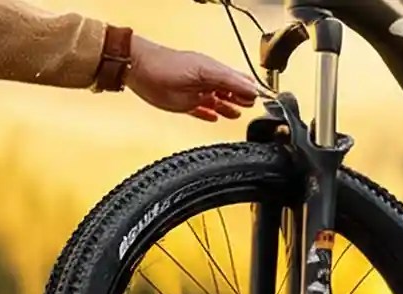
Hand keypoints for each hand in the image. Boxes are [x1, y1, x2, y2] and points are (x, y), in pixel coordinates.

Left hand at [125, 36, 261, 121]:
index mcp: (215, 71)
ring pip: (218, 102)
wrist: (138, 69)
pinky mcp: (184, 103)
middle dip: (242, 99)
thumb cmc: (168, 66)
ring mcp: (196, 93)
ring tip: (237, 114)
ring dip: (228, 108)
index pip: (240, 81)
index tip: (263, 99)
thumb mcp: (205, 72)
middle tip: (252, 106)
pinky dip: (210, 114)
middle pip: (231, 92)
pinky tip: (215, 118)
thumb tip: (252, 89)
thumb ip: (229, 82)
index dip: (251, 90)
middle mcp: (207, 82)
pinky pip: (201, 111)